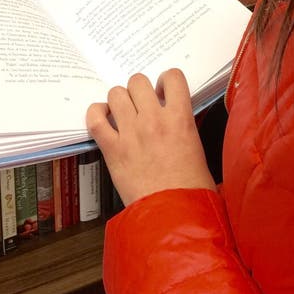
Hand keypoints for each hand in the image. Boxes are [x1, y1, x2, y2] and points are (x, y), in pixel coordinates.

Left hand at [86, 68, 216, 206]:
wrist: (174, 216)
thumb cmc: (192, 190)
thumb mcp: (198, 149)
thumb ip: (184, 126)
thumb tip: (175, 117)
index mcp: (180, 118)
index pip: (173, 77)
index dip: (167, 81)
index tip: (164, 92)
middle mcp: (154, 120)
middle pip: (138, 81)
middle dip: (140, 90)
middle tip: (142, 104)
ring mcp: (130, 133)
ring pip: (116, 94)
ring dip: (119, 100)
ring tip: (123, 113)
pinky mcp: (113, 150)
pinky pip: (95, 119)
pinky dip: (96, 114)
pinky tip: (104, 119)